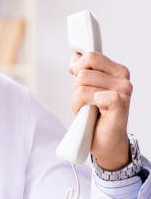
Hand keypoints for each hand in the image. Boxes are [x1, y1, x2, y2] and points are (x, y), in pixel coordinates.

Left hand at [69, 51, 131, 169]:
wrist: (106, 142)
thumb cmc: (96, 116)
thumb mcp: (86, 88)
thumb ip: (83, 70)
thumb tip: (75, 57)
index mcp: (117, 71)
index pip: (90, 56)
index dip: (77, 66)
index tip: (75, 76)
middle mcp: (122, 78)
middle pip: (83, 71)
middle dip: (75, 88)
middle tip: (84, 101)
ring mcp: (123, 90)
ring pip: (81, 84)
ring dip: (77, 101)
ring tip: (88, 110)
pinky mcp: (119, 102)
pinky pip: (87, 95)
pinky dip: (81, 106)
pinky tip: (91, 114)